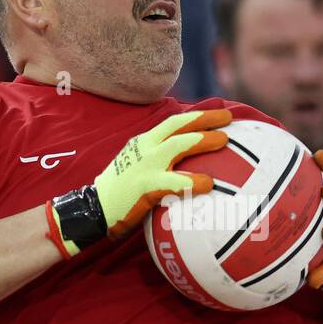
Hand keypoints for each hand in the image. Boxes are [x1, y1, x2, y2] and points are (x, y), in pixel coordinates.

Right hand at [47, 108, 230, 255]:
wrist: (93, 210)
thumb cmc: (122, 193)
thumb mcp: (140, 168)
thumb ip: (162, 162)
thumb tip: (191, 167)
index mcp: (144, 142)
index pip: (174, 122)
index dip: (197, 115)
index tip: (219, 114)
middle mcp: (145, 147)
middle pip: (178, 125)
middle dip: (204, 118)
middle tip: (229, 117)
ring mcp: (144, 164)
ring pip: (177, 145)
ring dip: (202, 140)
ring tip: (224, 140)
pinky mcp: (143, 185)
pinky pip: (172, 181)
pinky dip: (191, 181)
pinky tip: (208, 184)